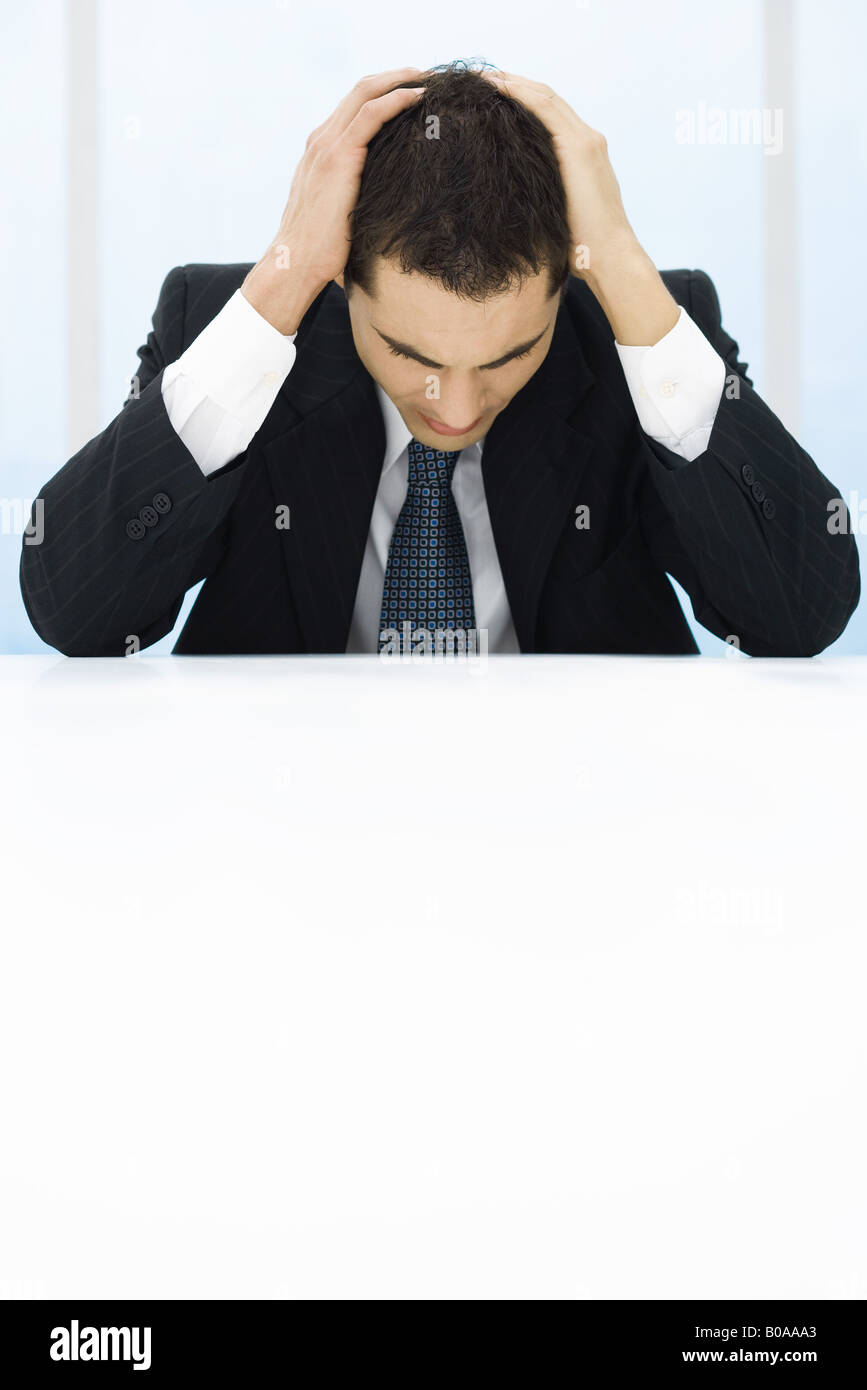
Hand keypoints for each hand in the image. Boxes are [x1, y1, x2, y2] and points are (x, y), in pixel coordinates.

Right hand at [242, 69, 424, 333]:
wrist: (294, 264)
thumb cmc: (318, 252)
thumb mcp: (339, 217)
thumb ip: (355, 203)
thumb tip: (382, 217)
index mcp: (320, 153)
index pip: (353, 108)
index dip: (383, 93)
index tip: (412, 93)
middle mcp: (321, 141)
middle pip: (360, 90)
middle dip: (395, 77)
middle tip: (427, 76)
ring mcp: (327, 146)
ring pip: (366, 92)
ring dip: (400, 80)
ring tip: (429, 79)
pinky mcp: (339, 156)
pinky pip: (372, 113)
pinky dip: (397, 99)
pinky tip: (419, 97)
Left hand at [483, 69, 637, 278]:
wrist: (610, 258)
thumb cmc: (581, 247)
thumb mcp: (553, 212)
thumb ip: (540, 194)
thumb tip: (511, 201)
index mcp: (581, 153)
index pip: (546, 114)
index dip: (518, 99)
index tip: (487, 95)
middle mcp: (586, 139)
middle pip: (544, 97)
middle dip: (510, 83)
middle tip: (476, 78)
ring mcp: (585, 140)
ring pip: (544, 96)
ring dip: (510, 82)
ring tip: (478, 77)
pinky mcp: (580, 147)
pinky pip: (545, 108)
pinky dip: (519, 93)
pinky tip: (494, 87)